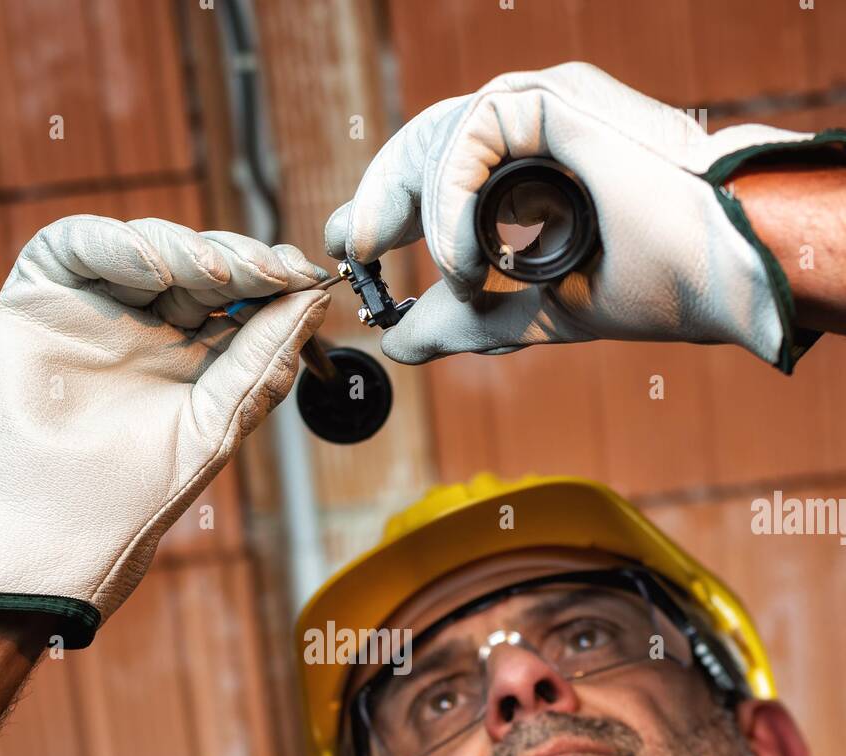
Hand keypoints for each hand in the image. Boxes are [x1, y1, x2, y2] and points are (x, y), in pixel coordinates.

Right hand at [0, 216, 330, 644]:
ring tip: (219, 276)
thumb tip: (316, 298)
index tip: (305, 274)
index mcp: (194, 356)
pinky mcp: (42, 290)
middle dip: (241, 261)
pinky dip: (119, 246)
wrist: (52, 527)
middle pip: (201, 263)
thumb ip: (263, 360)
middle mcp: (147, 323)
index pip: (242, 297)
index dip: (274, 279)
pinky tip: (152, 270)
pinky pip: (78, 243)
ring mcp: (96, 303)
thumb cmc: (133, 492)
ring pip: (149, 245)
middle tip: (272, 270)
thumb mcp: (216, 421)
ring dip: (190, 251)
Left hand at [326, 62, 834, 370]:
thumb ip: (460, 321)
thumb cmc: (651, 285)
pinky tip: (465, 256)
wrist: (717, 269)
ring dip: (428, 213)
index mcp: (533, 176)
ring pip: (441, 136)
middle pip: (426, 145)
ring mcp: (544, 112)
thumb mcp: (529, 314)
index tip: (354, 249)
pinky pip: (471, 134)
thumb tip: (392, 344)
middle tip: (351, 245)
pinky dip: (455, 200)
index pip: (440, 175)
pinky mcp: (554, 99)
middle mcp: (534, 136)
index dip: (389, 205)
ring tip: (450, 278)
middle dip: (379, 197)